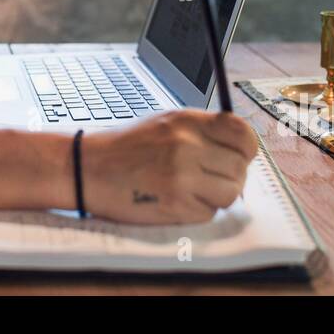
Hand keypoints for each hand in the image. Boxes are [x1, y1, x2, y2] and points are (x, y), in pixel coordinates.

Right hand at [79, 110, 257, 223]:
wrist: (87, 169)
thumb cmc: (125, 149)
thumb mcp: (164, 124)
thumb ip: (201, 132)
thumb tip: (238, 148)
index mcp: (186, 121)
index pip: (242, 133)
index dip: (246, 149)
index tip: (240, 156)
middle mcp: (187, 145)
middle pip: (239, 167)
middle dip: (230, 177)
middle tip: (210, 179)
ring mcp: (182, 175)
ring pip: (230, 192)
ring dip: (217, 196)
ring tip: (194, 191)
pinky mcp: (176, 204)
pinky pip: (208, 213)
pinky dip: (198, 211)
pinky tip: (176, 201)